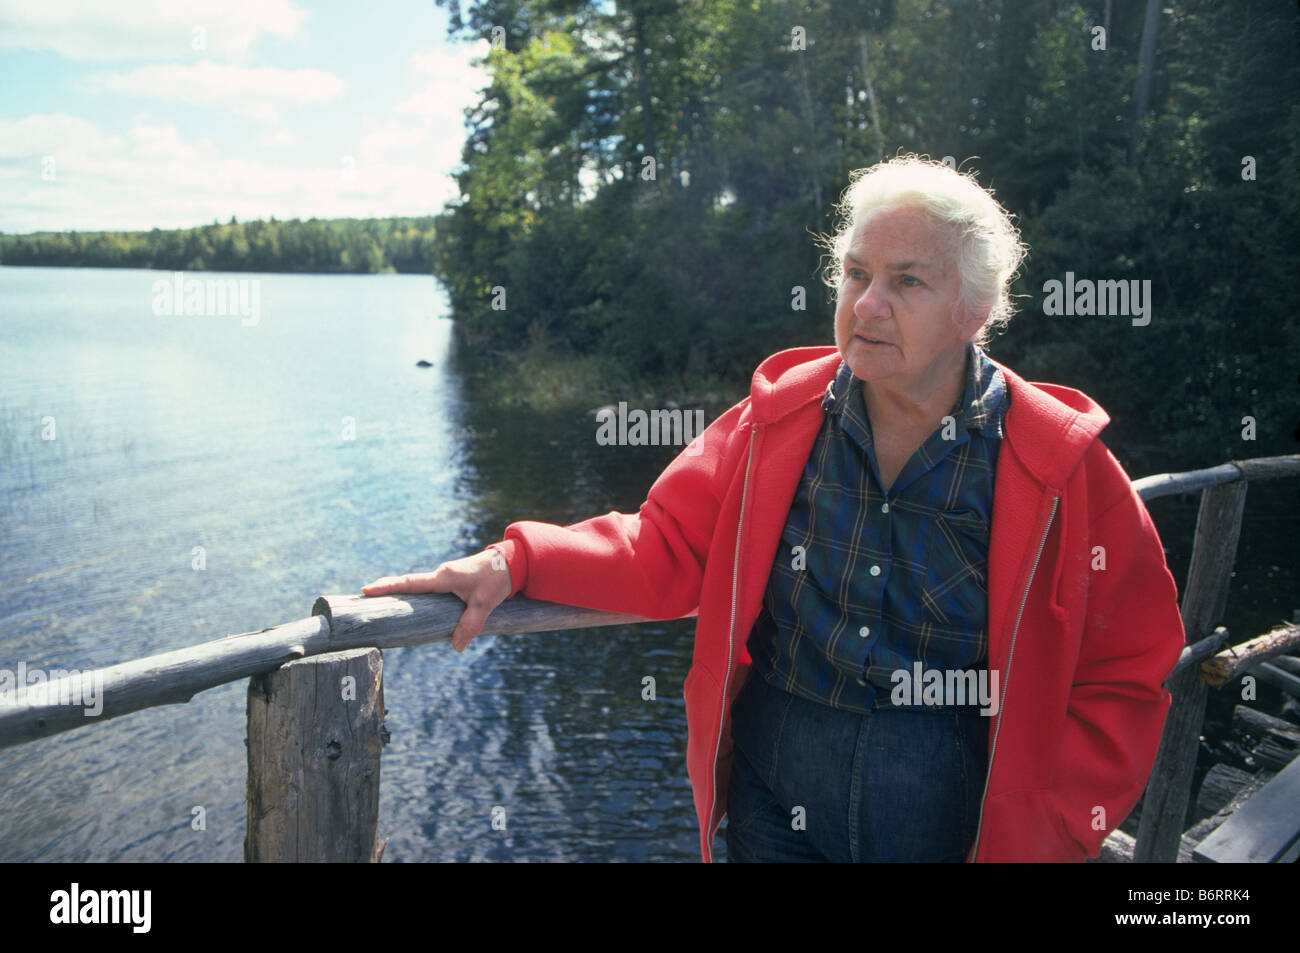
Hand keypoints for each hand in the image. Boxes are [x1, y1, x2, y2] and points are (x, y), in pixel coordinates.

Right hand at [362, 549, 512, 652]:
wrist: (512, 562)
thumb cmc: (497, 579)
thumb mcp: (485, 604)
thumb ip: (470, 625)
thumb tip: (457, 648)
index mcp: (444, 577)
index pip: (410, 583)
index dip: (388, 587)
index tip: (366, 589)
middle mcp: (441, 574)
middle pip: (408, 584)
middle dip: (387, 590)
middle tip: (363, 596)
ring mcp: (446, 576)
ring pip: (418, 586)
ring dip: (400, 592)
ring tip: (380, 603)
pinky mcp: (452, 580)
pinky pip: (428, 588)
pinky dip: (415, 594)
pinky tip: (409, 605)